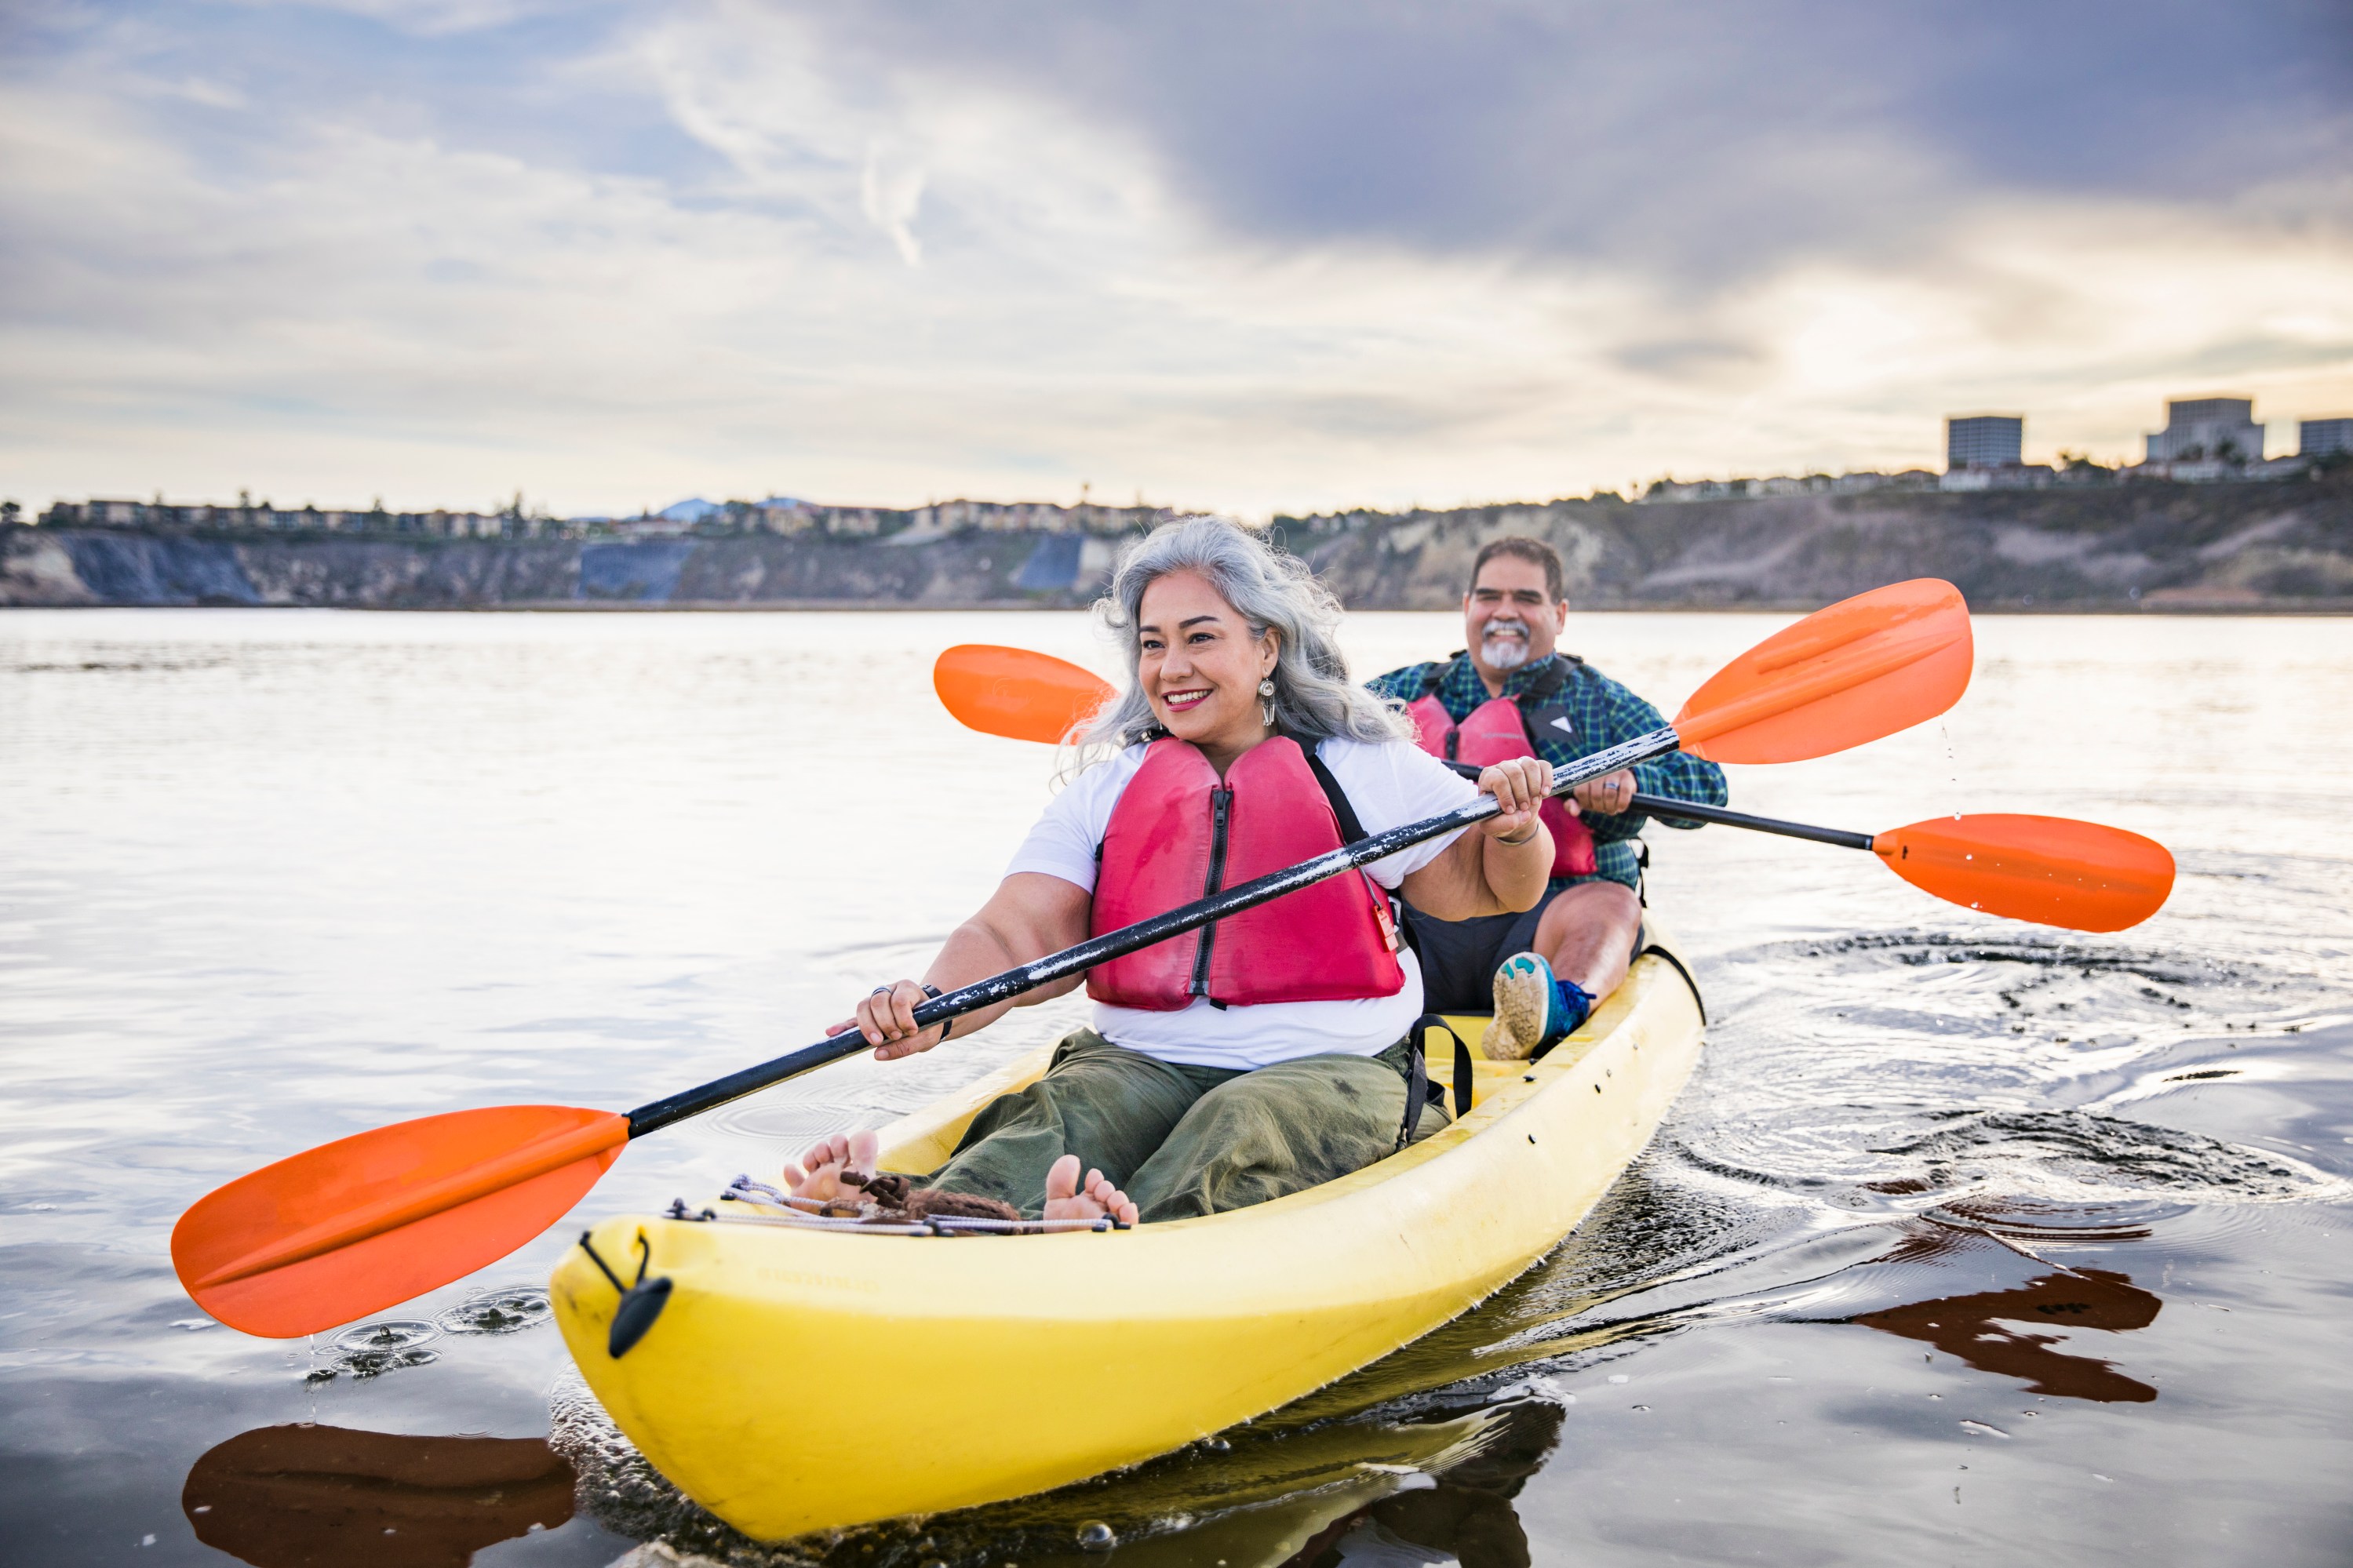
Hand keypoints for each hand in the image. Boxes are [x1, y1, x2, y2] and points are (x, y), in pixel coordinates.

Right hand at [827, 979, 947, 1061]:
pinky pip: (852, 1019)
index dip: (903, 1017)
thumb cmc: (930, 1024)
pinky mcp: (867, 1014)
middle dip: (884, 1022)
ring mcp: (876, 1000)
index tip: (911, 1031)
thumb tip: (877, 1055)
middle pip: (878, 1000)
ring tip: (876, 1042)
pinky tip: (832, 1033)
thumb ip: (907, 1046)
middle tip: (894, 1036)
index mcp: (907, 989)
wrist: (930, 1018)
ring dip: (867, 1025)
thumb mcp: (927, 1036)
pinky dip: (843, 1026)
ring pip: (863, 1006)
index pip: (899, 999)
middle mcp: (889, 990)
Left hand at [1476, 757, 1553, 844]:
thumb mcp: (1493, 827)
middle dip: (1522, 793)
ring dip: (1534, 786)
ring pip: (1529, 765)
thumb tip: (1524, 814)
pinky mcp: (1534, 767)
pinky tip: (1545, 793)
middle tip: (1524, 808)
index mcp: (1488, 778)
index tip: (1510, 810)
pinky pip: (1544, 766)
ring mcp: (1519, 764)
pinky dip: (1547, 779)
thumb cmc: (1499, 819)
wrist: (1514, 817)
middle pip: (1514, 772)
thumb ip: (1502, 824)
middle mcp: (1502, 767)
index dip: (1506, 795)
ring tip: (1534, 802)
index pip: (1497, 779)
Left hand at [1571, 769, 1636, 816]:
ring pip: (1609, 794)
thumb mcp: (1584, 799)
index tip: (1591, 805)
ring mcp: (1613, 772)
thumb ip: (1573, 805)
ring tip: (1611, 809)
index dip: (1586, 803)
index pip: (1581, 791)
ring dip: (1610, 807)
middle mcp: (1598, 770)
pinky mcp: (1626, 776)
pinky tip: (1620, 808)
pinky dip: (1621, 803)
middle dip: (1599, 807)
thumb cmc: (1597, 793)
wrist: (1620, 784)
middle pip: (1596, 795)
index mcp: (1585, 775)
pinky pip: (1624, 791)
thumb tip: (1574, 812)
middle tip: (1603, 809)